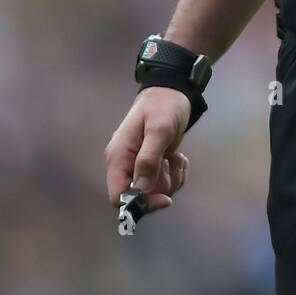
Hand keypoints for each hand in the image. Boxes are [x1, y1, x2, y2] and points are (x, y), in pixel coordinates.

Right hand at [105, 88, 190, 214]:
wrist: (174, 91)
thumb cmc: (164, 106)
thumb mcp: (159, 130)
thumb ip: (148, 159)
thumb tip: (140, 190)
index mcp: (118, 157)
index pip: (118, 196)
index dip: (139, 203)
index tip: (164, 198)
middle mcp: (125, 165)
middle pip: (139, 197)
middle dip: (160, 187)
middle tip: (170, 164)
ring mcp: (138, 166)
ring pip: (154, 192)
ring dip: (171, 179)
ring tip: (175, 157)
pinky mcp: (152, 165)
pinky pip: (165, 183)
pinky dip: (175, 174)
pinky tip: (177, 157)